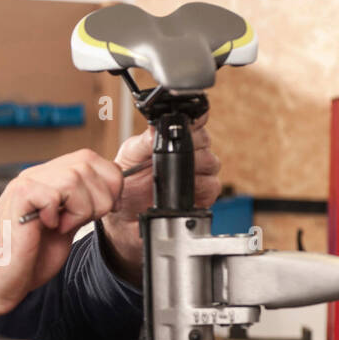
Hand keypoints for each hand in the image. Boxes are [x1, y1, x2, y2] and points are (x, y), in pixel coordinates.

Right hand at [0, 149, 123, 335]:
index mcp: (48, 182)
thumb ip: (80, 209)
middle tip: (85, 221)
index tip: (107, 209)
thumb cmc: (21, 263)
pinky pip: (55, 191)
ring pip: (76, 175)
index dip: (109, 182)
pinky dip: (60, 213)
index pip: (91, 159)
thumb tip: (108, 196)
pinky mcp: (19, 197)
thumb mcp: (63, 230)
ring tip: (63, 227)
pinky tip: (47, 228)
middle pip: (88, 162)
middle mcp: (36, 177)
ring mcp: (26, 184)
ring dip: (82, 208)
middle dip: (102, 196)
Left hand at [101, 108, 220, 280]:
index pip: (193, 120)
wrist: (125, 221)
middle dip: (192, 145)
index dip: (195, 119)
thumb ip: (143, 142)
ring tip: (173, 176)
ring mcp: (197, 173)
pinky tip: (183, 191)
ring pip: (212, 161)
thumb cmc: (126, 187)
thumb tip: (155, 129)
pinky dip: (200, 187)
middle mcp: (187, 153)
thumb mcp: (128, 160)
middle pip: (205, 139)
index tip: (189, 123)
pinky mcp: (203, 194)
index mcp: (170, 138)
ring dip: (195, 166)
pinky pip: (213, 185)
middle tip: (172, 156)